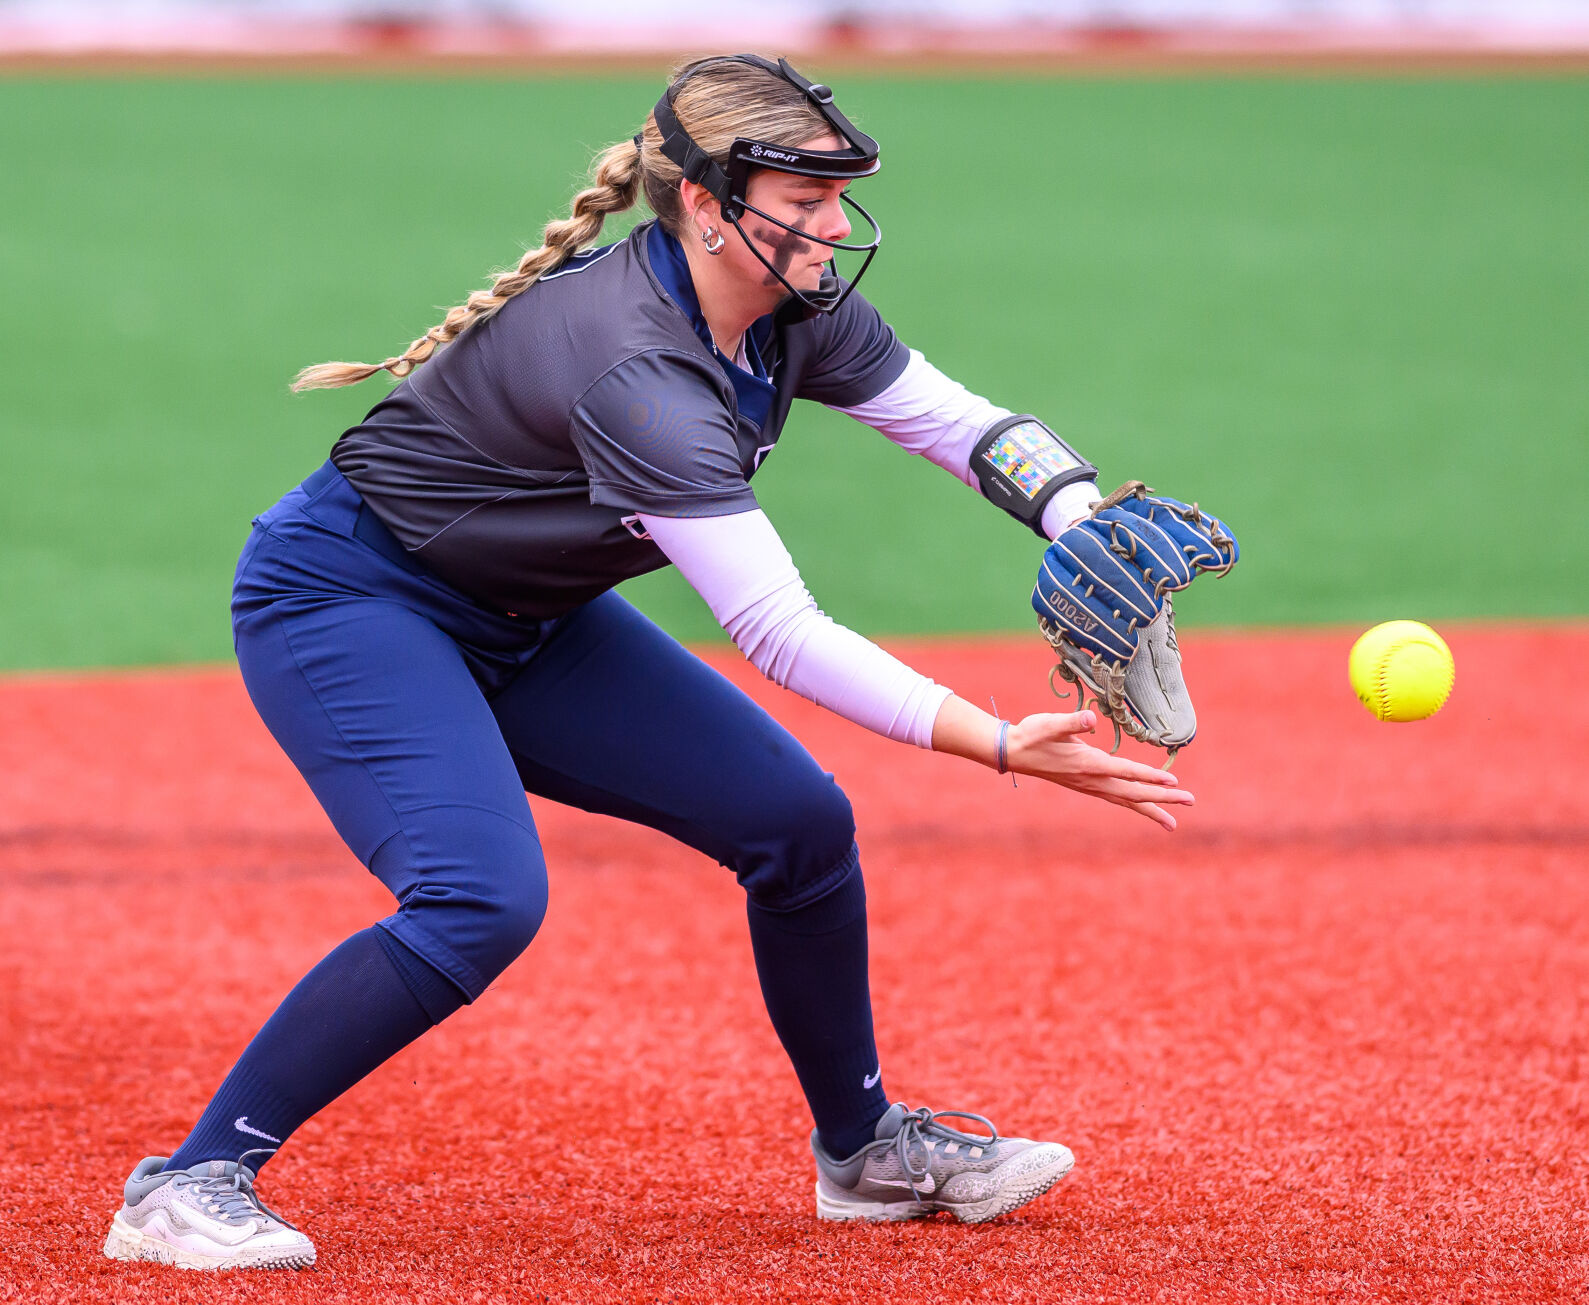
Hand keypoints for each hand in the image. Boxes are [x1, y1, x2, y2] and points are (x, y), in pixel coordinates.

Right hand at [1006, 709, 1192, 830]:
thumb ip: (1071, 722)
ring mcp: (1089, 786)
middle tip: (1191, 800)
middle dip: (1163, 798)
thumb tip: (1090, 719)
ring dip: (1152, 809)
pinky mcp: (1087, 785)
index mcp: (1087, 764)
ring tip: (1173, 823)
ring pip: (1127, 801)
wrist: (1013, 752)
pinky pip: (1117, 799)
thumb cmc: (1032, 734)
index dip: (1149, 775)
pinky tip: (1145, 808)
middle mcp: (1092, 779)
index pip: (1125, 771)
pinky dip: (1135, 805)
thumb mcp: (1049, 723)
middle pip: (1133, 793)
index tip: (1174, 780)